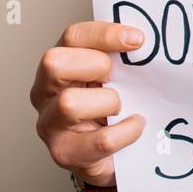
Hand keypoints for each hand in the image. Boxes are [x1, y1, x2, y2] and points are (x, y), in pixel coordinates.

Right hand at [29, 21, 147, 187]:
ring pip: (70, 103)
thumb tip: (146, 42)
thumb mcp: (112, 78)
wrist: (111, 157)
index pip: (73, 37)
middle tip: (116, 78)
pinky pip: (100, 139)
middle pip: (54, 62)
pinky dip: (126, 131)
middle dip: (95, 65)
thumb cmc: (110, 111)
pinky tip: (135, 125)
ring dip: (109, 102)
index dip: (105, 34)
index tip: (137, 39)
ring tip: (121, 108)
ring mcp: (50, 124)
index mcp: (59, 65)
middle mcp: (46, 92)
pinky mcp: (65, 153)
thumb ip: (120, 58)